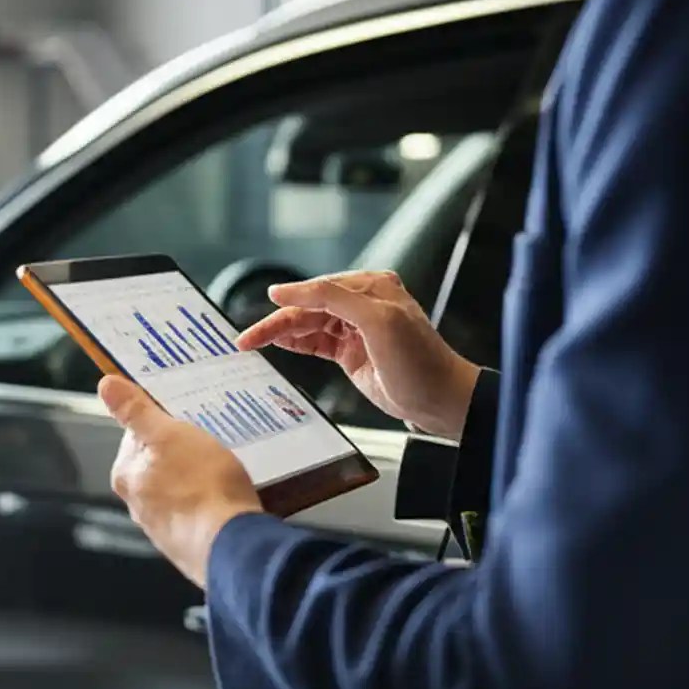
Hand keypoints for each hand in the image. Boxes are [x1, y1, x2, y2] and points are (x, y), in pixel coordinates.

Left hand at [98, 375, 262, 587]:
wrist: (230, 543)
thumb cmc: (200, 485)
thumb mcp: (169, 434)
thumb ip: (136, 411)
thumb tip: (107, 386)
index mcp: (126, 475)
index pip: (136, 437)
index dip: (162, 424)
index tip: (185, 420)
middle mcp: (138, 505)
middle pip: (158, 465)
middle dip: (181, 453)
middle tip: (209, 443)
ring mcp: (163, 529)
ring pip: (178, 491)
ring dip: (197, 480)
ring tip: (222, 471)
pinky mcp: (188, 544)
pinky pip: (197, 514)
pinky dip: (209, 504)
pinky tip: (226, 499)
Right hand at [236, 270, 478, 439]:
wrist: (440, 401)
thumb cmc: (420, 361)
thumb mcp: (378, 320)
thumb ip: (334, 298)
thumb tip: (291, 289)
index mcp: (372, 287)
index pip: (321, 288)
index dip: (291, 296)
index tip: (265, 302)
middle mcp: (363, 304)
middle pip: (310, 308)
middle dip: (279, 321)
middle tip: (248, 337)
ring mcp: (356, 329)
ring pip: (309, 326)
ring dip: (282, 334)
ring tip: (252, 343)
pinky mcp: (351, 352)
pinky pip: (316, 343)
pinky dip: (296, 344)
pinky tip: (277, 345)